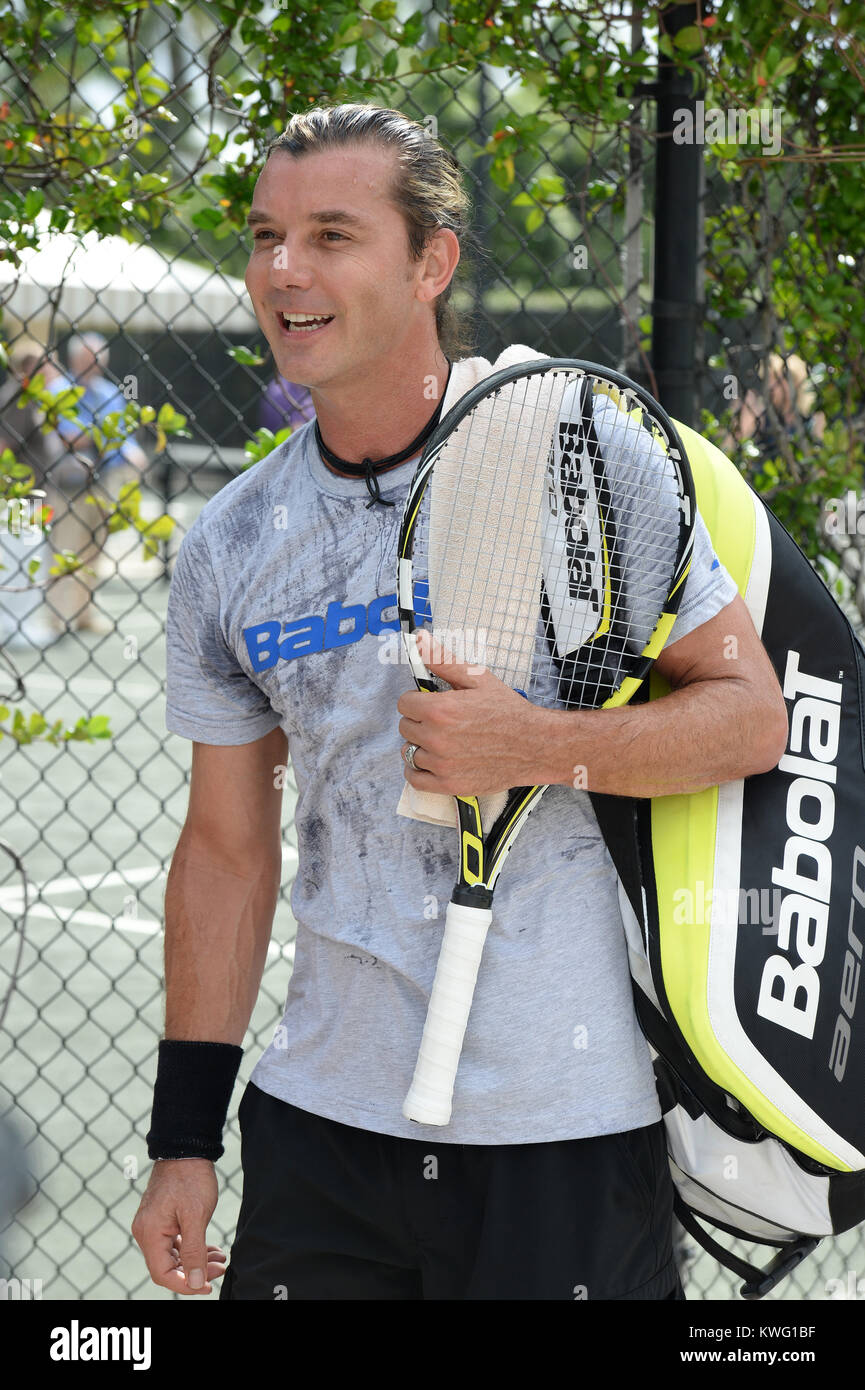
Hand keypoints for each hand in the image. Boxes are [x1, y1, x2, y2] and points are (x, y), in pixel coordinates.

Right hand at [131, 1158, 225, 1294]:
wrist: (186, 1148)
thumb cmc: (191, 1178)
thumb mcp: (196, 1216)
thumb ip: (194, 1252)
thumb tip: (196, 1283)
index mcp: (150, 1234)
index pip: (163, 1274)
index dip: (185, 1285)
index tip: (208, 1286)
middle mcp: (146, 1232)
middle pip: (168, 1267)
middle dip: (195, 1272)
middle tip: (220, 1268)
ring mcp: (152, 1225)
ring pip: (173, 1255)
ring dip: (196, 1260)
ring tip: (220, 1259)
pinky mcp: (161, 1219)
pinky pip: (174, 1243)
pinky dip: (192, 1248)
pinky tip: (210, 1249)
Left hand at [397, 629, 547, 795]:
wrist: (534, 744)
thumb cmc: (508, 712)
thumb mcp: (478, 678)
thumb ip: (443, 660)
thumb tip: (421, 640)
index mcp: (440, 709)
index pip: (404, 703)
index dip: (417, 700)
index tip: (430, 703)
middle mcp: (437, 737)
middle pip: (405, 727)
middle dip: (419, 721)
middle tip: (442, 722)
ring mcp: (442, 764)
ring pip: (409, 752)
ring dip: (421, 745)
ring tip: (443, 741)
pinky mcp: (448, 784)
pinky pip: (414, 778)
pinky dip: (418, 770)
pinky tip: (433, 761)